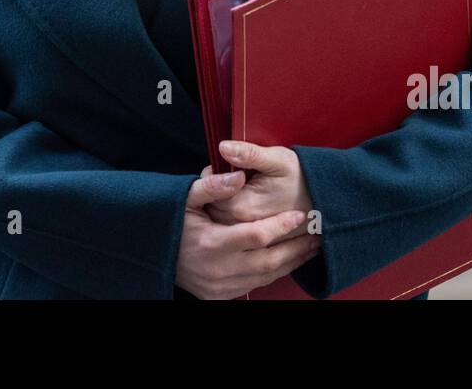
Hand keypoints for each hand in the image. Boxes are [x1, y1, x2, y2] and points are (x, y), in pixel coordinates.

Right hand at [174, 170, 321, 299]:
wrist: (155, 254)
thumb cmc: (173, 221)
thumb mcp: (186, 197)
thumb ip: (213, 186)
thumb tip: (239, 175)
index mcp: (210, 243)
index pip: (256, 236)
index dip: (280, 225)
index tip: (299, 214)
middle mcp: (217, 270)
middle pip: (268, 261)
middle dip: (296, 248)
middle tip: (316, 234)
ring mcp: (220, 287)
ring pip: (265, 276)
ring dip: (291, 262)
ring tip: (310, 247)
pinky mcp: (221, 296)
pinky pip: (255, 285)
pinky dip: (274, 273)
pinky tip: (287, 260)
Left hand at [203, 140, 315, 242]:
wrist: (329, 201)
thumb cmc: (303, 177)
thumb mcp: (277, 159)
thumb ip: (249, 154)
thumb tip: (223, 147)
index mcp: (243, 207)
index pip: (209, 195)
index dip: (212, 179)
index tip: (222, 167)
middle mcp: (244, 227)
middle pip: (213, 211)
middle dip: (216, 193)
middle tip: (231, 177)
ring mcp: (252, 238)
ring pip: (223, 223)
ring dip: (224, 206)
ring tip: (240, 190)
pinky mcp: (261, 243)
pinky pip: (237, 233)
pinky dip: (235, 219)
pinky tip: (248, 205)